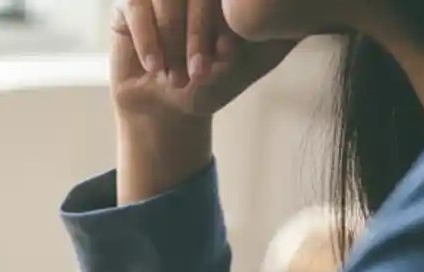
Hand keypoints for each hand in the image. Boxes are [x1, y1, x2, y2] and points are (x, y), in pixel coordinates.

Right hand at [111, 0, 294, 120]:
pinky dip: (147, 38)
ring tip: (177, 78)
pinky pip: (135, 6)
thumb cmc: (210, 83)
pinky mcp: (128, 2)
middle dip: (200, 33)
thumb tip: (294, 20)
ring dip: (173, 41)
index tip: (228, 56)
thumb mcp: (248, 63)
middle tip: (201, 72)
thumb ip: (272, 37)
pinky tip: (155, 66)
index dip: (226, 22)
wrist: (164, 109)